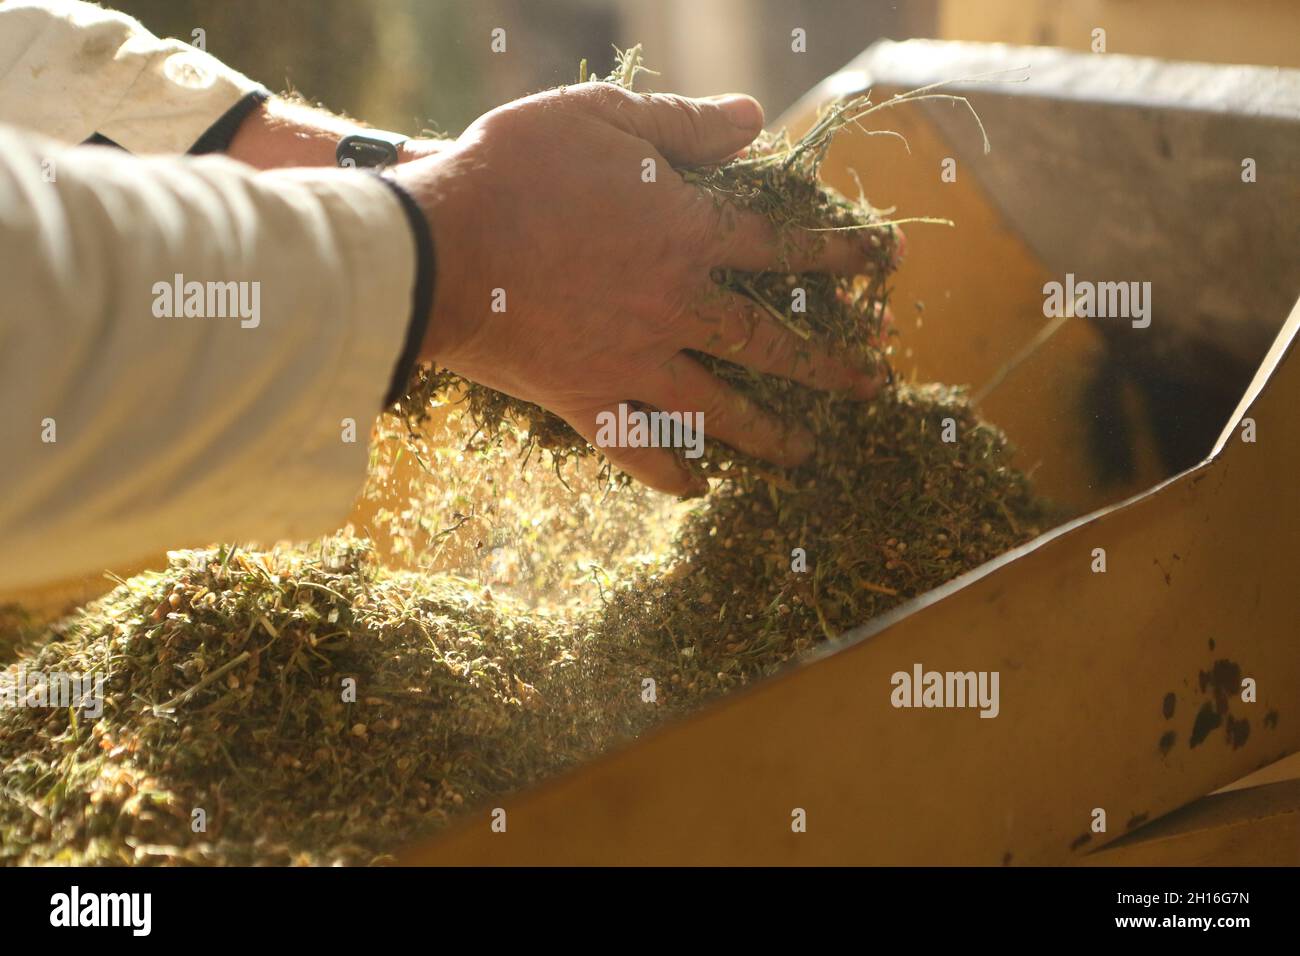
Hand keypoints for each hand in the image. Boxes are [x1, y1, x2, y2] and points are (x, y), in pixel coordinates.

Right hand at [392, 83, 883, 495]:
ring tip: (807, 454)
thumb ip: (682, 123)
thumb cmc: (513, 169)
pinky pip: (638, 449)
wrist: (437, 246)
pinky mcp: (586, 401)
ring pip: (720, 408)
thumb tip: (754, 118)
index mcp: (687, 234)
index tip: (887, 266)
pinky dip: (669, 473)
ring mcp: (634, 361)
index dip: (842, 253)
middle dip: (830, 364)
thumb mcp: (598, 117)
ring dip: (769, 434)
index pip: (785, 247)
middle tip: (873, 385)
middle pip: (770, 342)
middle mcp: (676, 306)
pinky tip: (696, 491)